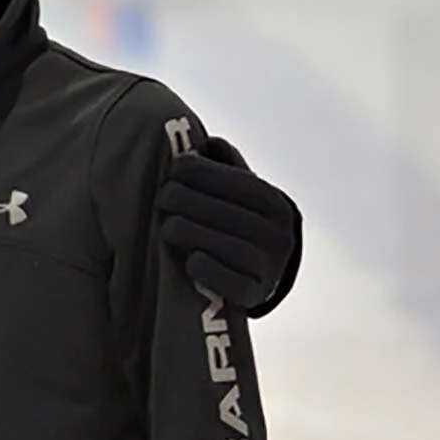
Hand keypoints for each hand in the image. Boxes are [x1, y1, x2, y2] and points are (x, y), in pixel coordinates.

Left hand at [158, 135, 301, 311]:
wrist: (261, 275)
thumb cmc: (239, 222)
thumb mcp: (242, 192)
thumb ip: (228, 166)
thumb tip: (210, 143)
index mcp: (274, 204)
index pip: (232, 180)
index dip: (197, 170)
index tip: (173, 169)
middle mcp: (278, 235)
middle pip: (222, 211)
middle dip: (185, 200)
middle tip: (162, 198)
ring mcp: (269, 268)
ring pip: (224, 246)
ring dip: (187, 232)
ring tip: (166, 226)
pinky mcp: (253, 295)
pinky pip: (228, 282)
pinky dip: (205, 269)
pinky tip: (188, 259)